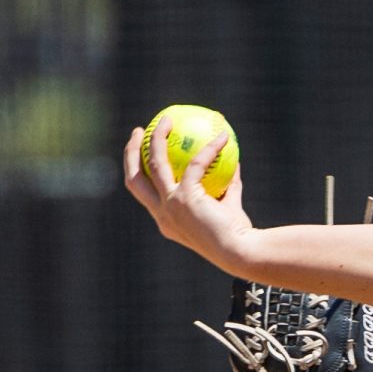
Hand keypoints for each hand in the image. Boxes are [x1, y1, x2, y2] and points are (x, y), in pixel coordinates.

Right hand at [121, 126, 254, 270]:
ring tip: (166, 119)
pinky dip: (210, 149)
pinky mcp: (184, 199)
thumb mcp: (231, 209)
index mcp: (167, 220)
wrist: (241, 252)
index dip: (141, 171)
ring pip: (154, 165)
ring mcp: (170, 207)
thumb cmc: (240, 236)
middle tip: (140, 131)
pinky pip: (196, 164)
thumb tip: (231, 160)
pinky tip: (223, 136)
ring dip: (157, 139)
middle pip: (134, 180)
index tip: (146, 152)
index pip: (147, 194)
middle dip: (131, 153)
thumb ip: (227, 186)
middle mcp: (162, 215)